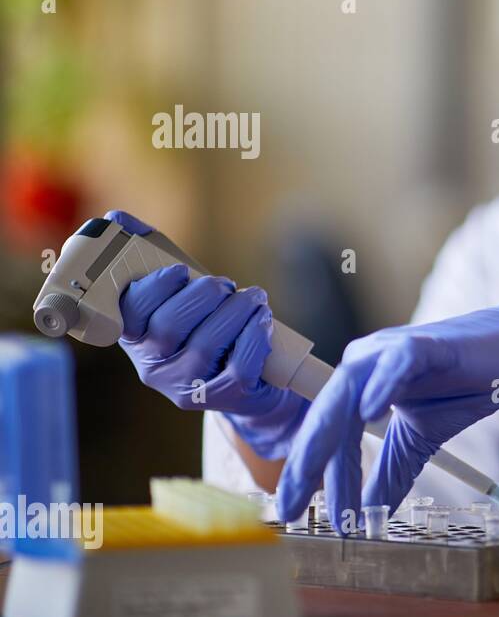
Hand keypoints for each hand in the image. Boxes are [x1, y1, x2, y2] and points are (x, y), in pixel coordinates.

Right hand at [109, 210, 306, 457]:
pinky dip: (255, 337)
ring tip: (254, 297)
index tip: (180, 270)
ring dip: (235, 312)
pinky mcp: (223, 398)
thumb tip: (116, 218)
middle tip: (225, 284)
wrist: (250, 380)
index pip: (128, 313)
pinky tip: (264, 320)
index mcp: (134, 337)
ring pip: (205, 345)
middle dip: (202, 296)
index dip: (153, 288)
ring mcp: (186, 386)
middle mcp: (154, 366)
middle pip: (168, 327)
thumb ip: (149, 256)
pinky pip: (238, 367)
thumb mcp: (179, 293)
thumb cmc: (206, 326)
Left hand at [276, 281, 498, 532]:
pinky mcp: (425, 343)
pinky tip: (369, 413)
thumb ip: (391, 473)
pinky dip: (381, 385)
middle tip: (288, 506)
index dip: (309, 473)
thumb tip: (367, 516)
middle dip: (304, 462)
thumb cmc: (465, 388)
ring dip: (328, 434)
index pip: (327, 433)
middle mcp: (364, 363)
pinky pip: (397, 362)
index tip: (292, 514)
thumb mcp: (419, 441)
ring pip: (348, 389)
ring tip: (311, 474)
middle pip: (325, 414)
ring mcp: (391, 350)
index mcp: (359, 385)